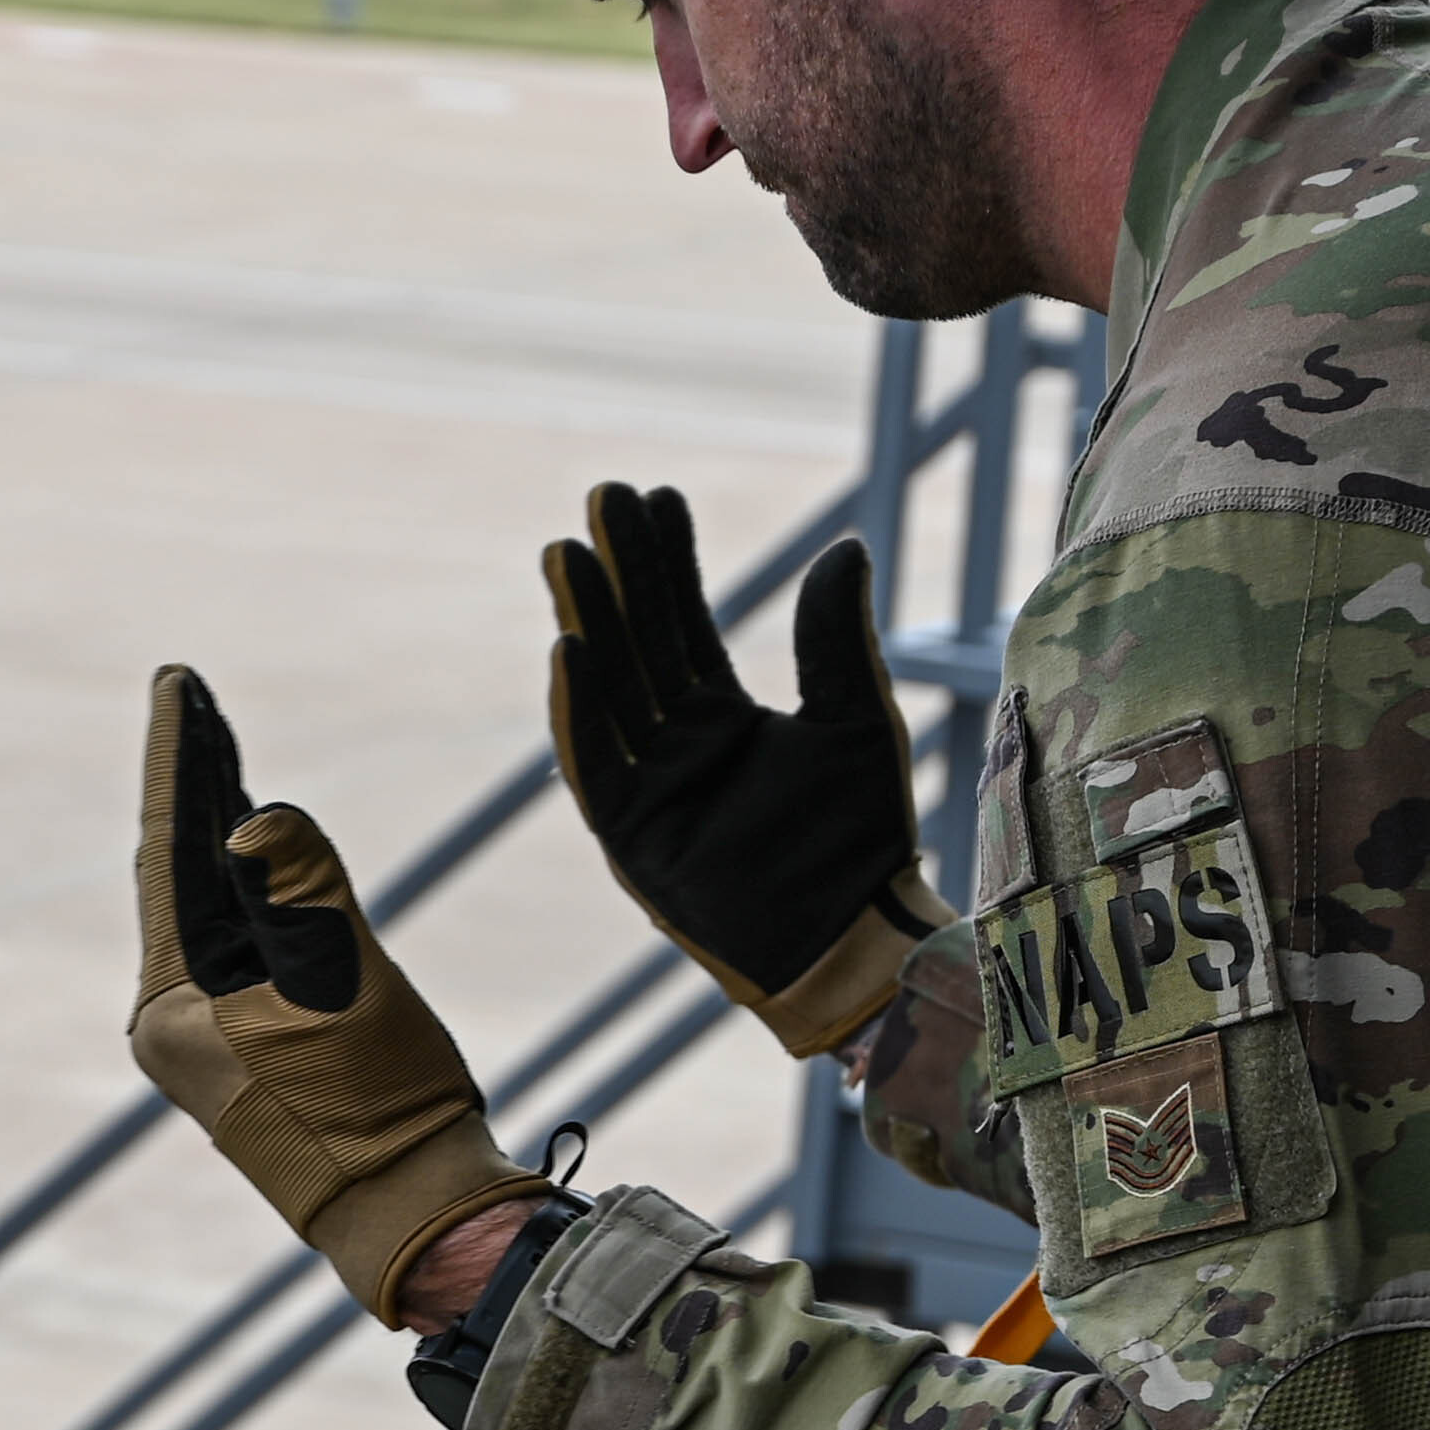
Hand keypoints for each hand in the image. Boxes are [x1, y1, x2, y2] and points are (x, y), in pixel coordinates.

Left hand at [130, 668, 547, 1318]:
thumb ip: (302, 896)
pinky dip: (245, 875)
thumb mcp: (345, 989)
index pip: (169, 855)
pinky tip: (249, 830)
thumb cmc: (382, 1112)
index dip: (180, 761)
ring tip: (213, 738)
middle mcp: (172, 1017)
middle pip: (178, 871)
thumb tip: (255, 815)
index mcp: (170, 1006)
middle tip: (188, 691)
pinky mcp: (254, 1038)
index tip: (177, 684)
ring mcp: (210, 1031)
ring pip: (207, 899)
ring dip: (216, 822)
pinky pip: (238, 932)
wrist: (417, 1214)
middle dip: (192, 779)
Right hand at [543, 487, 939, 1055]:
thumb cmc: (861, 837)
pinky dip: (580, 709)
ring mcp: (647, 790)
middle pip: (636, 643)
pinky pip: (595, 764)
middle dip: (616, 573)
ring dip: (587, 621)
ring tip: (569, 553)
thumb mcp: (854, 717)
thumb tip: (842, 545)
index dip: (667, 562)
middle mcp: (676, 748)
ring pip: (609, 690)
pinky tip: (570, 648)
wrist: (853, 934)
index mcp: (724, 719)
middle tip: (600, 498)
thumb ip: (834, 637)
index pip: (682, 624)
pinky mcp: (628, 836)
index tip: (654, 496)